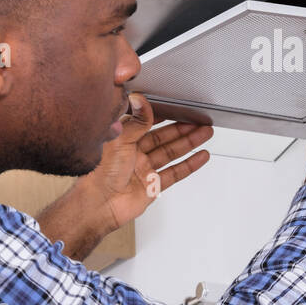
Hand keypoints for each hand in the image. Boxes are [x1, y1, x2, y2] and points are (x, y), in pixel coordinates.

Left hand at [76, 93, 213, 234]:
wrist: (100, 205)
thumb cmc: (100, 174)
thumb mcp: (120, 140)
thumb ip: (136, 121)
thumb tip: (141, 100)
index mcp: (124, 139)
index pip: (147, 122)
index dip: (163, 114)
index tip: (178, 107)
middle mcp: (134, 153)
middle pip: (164, 137)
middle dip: (182, 128)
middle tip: (198, 120)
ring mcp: (145, 169)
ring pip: (172, 152)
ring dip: (189, 142)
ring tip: (205, 133)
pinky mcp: (153, 185)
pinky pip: (175, 172)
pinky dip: (189, 164)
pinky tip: (200, 156)